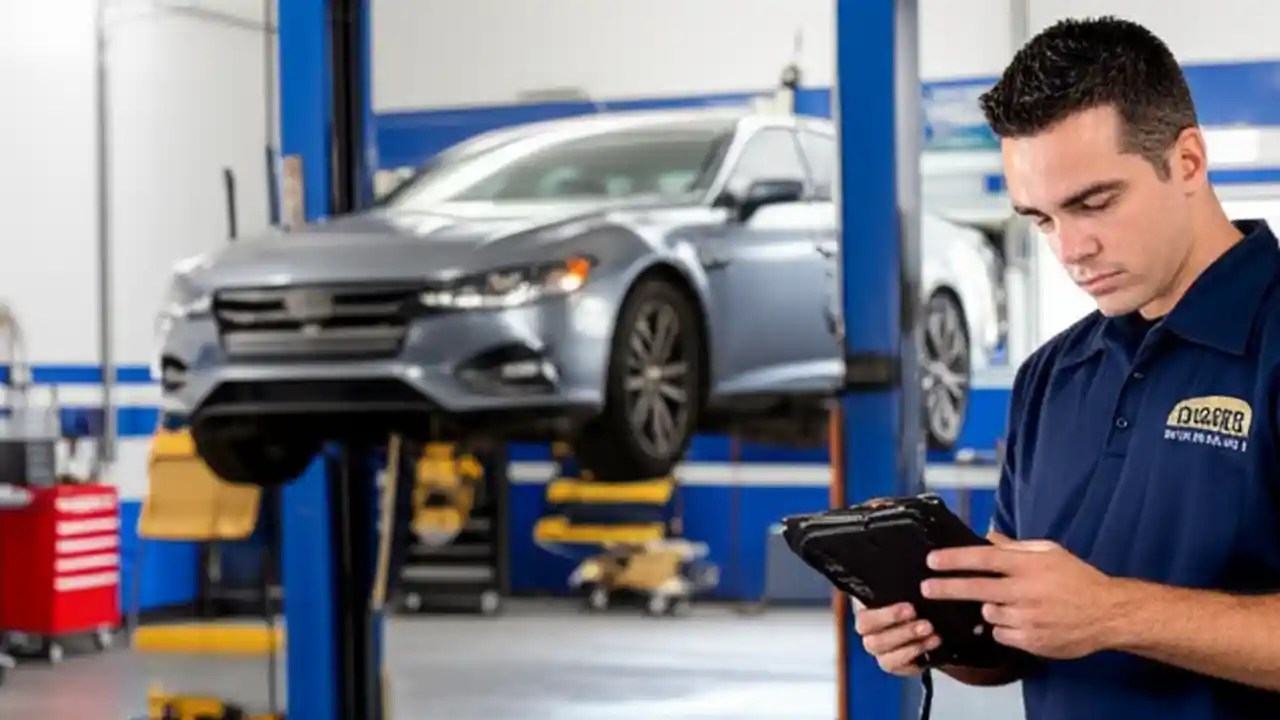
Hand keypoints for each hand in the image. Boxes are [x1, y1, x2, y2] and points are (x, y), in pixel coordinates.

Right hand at [853, 600, 941, 675]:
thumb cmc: (910, 605)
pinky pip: (901, 669)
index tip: (910, 608)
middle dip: (903, 633)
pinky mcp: (896, 668)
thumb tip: (914, 587)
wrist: (927, 620)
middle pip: (873, 643)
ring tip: (932, 635)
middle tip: (926, 624)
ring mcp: (881, 655)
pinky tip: (932, 645)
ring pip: (885, 659)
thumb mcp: (905, 594)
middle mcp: (870, 638)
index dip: (886, 616)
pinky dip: (917, 658)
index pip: (864, 620)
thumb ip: (901, 593)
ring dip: (912, 647)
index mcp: (867, 617)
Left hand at [920, 533, 1121, 659]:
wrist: (1107, 614)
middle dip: (946, 588)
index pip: (983, 559)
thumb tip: (987, 537)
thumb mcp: (1049, 552)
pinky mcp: (1031, 641)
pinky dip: (1004, 628)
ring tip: (1011, 603)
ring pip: (989, 614)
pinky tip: (1022, 620)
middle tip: (926, 588)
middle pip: (975, 589)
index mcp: (1028, 566)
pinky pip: (1001, 634)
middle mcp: (1024, 592)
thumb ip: (1015, 547)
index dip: (954, 560)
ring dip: (991, 608)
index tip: (932, 561)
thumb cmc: (1077, 578)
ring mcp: (1027, 619)